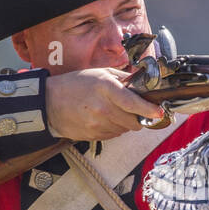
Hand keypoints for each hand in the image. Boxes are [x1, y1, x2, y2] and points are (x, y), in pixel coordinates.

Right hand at [43, 67, 164, 140]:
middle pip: (134, 121)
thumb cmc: (75, 85)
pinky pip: (114, 135)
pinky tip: (102, 118)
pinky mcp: (93, 136)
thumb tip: (145, 85)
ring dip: (125, 122)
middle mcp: (102, 108)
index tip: (159, 112)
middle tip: (133, 110)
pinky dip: (114, 128)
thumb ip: (123, 79)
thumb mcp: (100, 74)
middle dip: (138, 117)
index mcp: (106, 88)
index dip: (149, 110)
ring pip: (125, 129)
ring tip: (111, 111)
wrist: (49, 103)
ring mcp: (97, 124)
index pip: (133, 103)